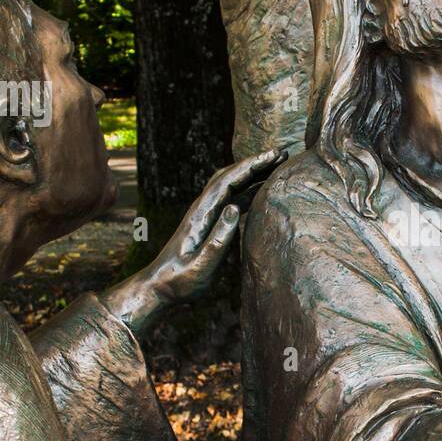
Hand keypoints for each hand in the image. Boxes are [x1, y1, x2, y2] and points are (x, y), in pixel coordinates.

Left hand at [101, 148, 285, 336]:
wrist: (159, 286)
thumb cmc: (180, 281)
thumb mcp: (202, 265)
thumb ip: (218, 238)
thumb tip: (235, 208)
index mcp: (201, 214)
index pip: (227, 181)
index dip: (251, 166)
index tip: (272, 155)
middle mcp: (202, 208)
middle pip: (229, 175)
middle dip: (255, 162)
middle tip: (281, 154)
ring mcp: (205, 213)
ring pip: (231, 184)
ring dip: (252, 172)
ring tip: (276, 166)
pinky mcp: (208, 221)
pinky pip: (231, 198)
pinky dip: (248, 188)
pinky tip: (262, 190)